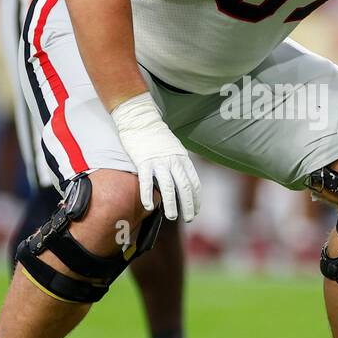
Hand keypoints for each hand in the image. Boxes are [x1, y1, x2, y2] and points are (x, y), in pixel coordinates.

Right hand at [110, 92, 199, 221]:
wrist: (141, 119)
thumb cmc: (157, 135)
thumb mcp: (175, 148)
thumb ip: (178, 163)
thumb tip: (181, 182)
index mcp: (183, 158)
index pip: (194, 182)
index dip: (196, 198)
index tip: (196, 210)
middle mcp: (173, 160)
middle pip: (184, 186)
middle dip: (188, 204)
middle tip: (189, 218)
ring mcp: (158, 161)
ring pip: (168, 186)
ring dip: (171, 204)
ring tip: (172, 216)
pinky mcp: (143, 161)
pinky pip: (146, 181)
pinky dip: (147, 195)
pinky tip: (149, 206)